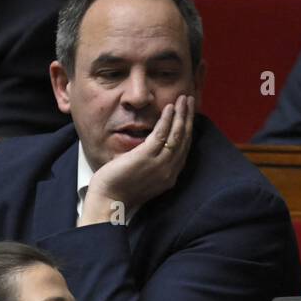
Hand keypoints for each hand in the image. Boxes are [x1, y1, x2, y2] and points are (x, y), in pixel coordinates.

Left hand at [80, 95, 195, 224]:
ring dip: (182, 114)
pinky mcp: (147, 157)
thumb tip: (147, 145)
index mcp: (169, 176)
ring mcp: (160, 164)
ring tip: (184, 98)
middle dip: (188, 118)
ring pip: (177, 135)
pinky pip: (162, 134)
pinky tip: (170, 107)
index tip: (188, 114)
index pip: (183, 149)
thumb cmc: (120, 189)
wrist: (109, 201)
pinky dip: (168, 119)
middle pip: (184, 140)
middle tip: (190, 100)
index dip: (188, 130)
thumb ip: (149, 161)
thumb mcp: (142, 175)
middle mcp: (169, 170)